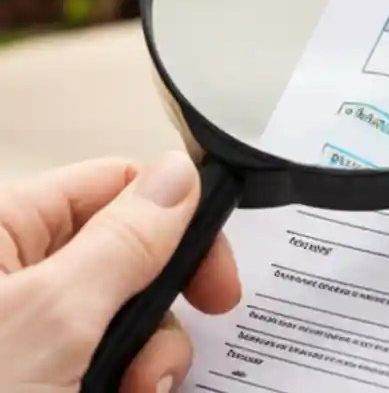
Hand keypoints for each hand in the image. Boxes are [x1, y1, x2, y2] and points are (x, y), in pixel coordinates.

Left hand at [0, 152, 241, 392]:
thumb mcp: (54, 319)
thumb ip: (123, 241)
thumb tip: (176, 174)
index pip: (113, 186)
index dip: (176, 221)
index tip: (212, 275)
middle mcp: (10, 274)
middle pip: (128, 256)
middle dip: (161, 308)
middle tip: (174, 348)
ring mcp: (24, 331)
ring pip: (125, 319)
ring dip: (148, 359)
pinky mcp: (38, 374)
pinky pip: (107, 363)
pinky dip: (128, 385)